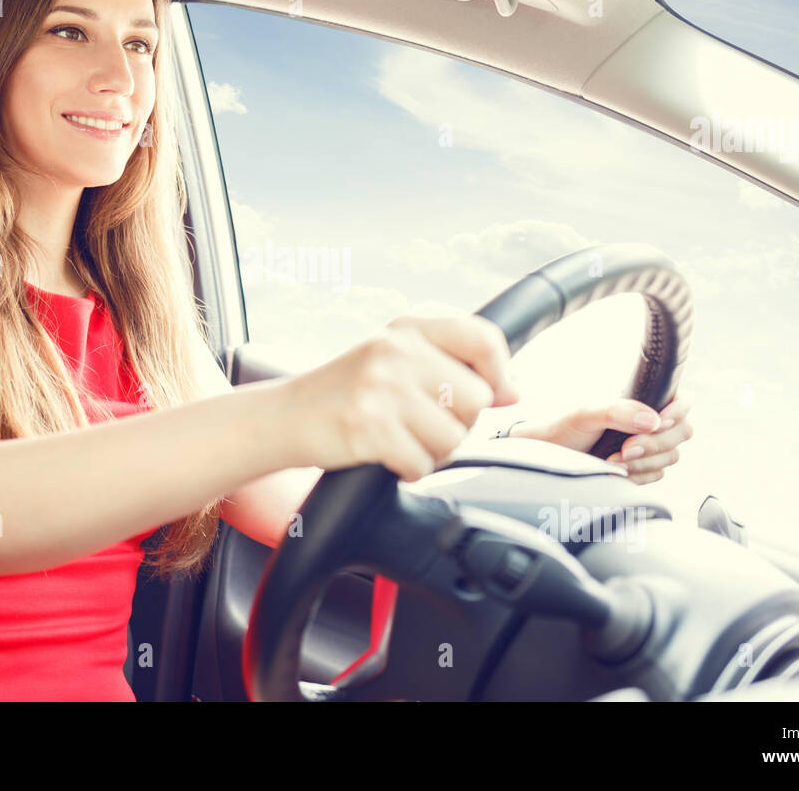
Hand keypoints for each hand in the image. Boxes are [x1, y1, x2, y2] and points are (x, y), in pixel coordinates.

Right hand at [284, 315, 519, 481]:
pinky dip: (410, 469)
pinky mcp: (367, 428)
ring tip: (403, 439)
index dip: (500, 372)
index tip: (496, 393)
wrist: (285, 416)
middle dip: (458, 422)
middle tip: (422, 423)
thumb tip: (513, 392)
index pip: (483, 338)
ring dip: (434, 450)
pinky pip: (422, 464)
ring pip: (453, 437)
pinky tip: (387, 456)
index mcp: (408, 329)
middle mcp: (395, 352)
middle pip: (475, 399)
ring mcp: (380, 389)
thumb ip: (453, 365)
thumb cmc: (348, 391)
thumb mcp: (395, 358)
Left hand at [509, 396, 692, 483]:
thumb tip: (652, 420)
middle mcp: (649, 421)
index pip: (682, 401)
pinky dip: (638, 476)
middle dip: (655, 444)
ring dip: (644, 462)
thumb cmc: (564, 427)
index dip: (677, 412)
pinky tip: (615, 472)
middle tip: (626, 449)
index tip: (659, 423)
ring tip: (612, 460)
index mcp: (642, 399)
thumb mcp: (587, 412)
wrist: (549, 456)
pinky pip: (657, 475)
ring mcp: (648, 445)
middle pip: (682, 432)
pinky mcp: (642, 468)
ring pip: (671, 456)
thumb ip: (618, 411)